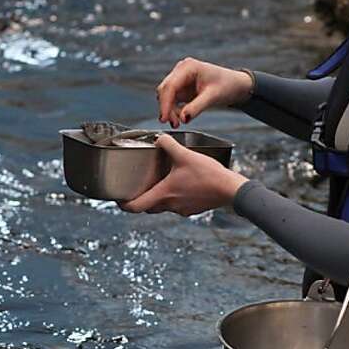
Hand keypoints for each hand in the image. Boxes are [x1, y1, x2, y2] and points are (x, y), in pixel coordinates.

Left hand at [120, 134, 247, 215]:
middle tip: (138, 189)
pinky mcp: (193, 209)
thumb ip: (169, 145)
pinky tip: (182, 184)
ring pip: (163, 207)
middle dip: (141, 199)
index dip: (123, 205)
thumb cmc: (208, 175)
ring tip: (161, 182)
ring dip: (159, 197)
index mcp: (163, 194)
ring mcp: (182, 210)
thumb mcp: (185, 155)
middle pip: (148, 207)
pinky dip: (175, 197)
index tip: (119, 200)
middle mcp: (170, 205)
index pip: (135, 207)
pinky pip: (178, 205)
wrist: (230, 190)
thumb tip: (160, 139)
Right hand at [156, 58, 251, 128]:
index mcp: (188, 67)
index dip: (165, 103)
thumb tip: (182, 119)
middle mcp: (182, 70)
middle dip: (166, 108)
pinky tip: (179, 118)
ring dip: (169, 110)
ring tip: (178, 123)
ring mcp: (181, 78)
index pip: (170, 86)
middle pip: (165, 90)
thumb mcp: (213, 97)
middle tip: (173, 124)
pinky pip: (172, 100)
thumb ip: (197, 107)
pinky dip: (173, 110)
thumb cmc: (227, 85)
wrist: (235, 85)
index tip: (164, 118)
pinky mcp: (182, 87)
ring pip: (166, 96)